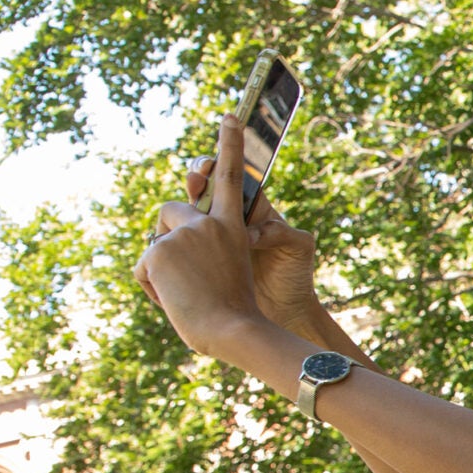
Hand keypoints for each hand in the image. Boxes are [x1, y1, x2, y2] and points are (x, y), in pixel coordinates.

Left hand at [134, 116, 267, 358]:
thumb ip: (208, 251)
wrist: (235, 329)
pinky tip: (173, 301)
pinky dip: (153, 288)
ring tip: (185, 297)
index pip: (230, 177)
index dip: (230, 145)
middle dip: (166, 234)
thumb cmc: (239, 312)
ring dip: (161, 271)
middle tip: (179, 267)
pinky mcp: (159, 249)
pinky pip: (144, 267)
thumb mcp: (227, 272)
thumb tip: (176, 250)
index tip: (230, 116)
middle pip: (171, 211)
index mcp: (233, 226)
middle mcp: (208, 222)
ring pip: (155, 245)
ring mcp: (182, 233)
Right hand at [186, 154, 323, 338]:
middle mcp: (227, 218)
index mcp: (253, 209)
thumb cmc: (294, 274)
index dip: (220, 164)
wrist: (284, 308)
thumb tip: (252, 234)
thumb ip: (280, 233)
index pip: (232, 177)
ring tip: (185, 206)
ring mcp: (209, 238)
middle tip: (197, 179)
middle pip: (203, 190)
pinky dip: (175, 241)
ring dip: (181, 208)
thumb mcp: (298, 249)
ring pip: (186, 215)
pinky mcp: (198, 259)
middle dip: (197, 180)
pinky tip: (175, 242)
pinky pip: (178, 244)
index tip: (212, 165)